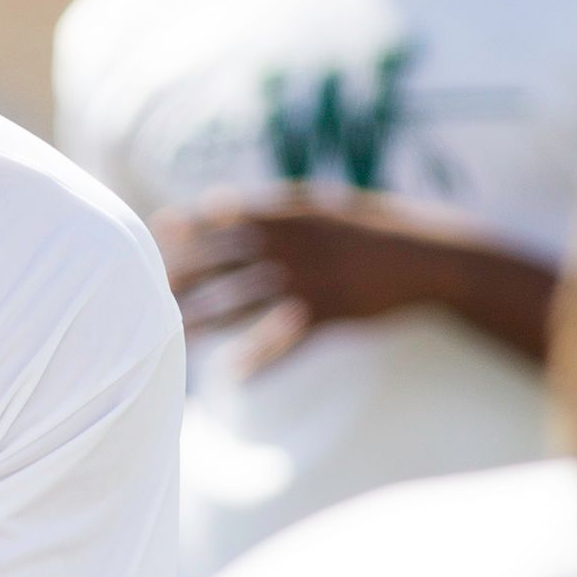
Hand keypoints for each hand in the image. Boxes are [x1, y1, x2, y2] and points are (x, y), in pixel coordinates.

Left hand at [158, 188, 469, 369]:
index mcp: (288, 215)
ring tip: (175, 337)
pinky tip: (233, 375)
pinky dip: (259, 360)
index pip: (223, 218)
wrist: (427, 258)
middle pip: (223, 261)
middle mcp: (293, 245)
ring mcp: (309, 280)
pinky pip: (284, 342)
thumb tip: (212, 201)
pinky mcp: (328, 314)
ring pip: (243, 302)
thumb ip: (264, 204)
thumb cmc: (367, 229)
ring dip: (205, 321)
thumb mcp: (319, 206)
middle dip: (183, 277)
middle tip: (149, 293)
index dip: (186, 227)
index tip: (154, 235)